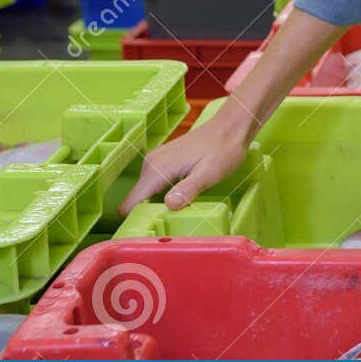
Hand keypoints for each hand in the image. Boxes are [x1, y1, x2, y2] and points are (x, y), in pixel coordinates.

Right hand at [117, 108, 250, 215]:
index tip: (149, 234)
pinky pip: (153, 185)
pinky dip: (161, 195)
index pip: (129, 204)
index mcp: (157, 169)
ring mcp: (155, 161)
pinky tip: (180, 199)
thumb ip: (188, 189)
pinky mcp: (162, 161)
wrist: (230, 127)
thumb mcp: (209, 173)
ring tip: (177, 214)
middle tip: (169, 226)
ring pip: (144, 193)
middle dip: (147, 216)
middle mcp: (150, 164)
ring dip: (155, 207)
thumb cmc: (223, 150)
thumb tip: (169, 205)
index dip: (135, 222)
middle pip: (136, 201)